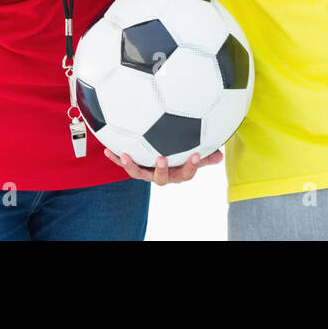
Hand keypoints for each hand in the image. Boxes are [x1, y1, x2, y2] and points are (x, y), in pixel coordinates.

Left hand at [102, 147, 222, 185]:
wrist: (164, 158)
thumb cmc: (183, 155)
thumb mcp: (196, 155)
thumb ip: (206, 154)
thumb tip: (220, 154)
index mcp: (178, 173)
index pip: (187, 172)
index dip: (192, 165)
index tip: (196, 154)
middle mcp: (162, 176)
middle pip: (161, 178)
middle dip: (161, 169)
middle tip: (162, 158)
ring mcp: (147, 172)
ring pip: (139, 173)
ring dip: (132, 165)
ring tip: (127, 156)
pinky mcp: (135, 166)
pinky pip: (124, 164)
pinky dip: (115, 157)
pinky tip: (107, 150)